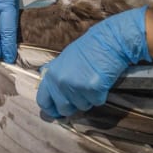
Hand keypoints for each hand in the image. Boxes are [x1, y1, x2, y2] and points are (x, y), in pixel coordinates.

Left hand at [37, 7, 151, 116]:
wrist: (109, 40)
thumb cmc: (89, 48)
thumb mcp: (65, 60)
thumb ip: (57, 78)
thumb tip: (54, 96)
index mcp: (52, 74)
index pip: (43, 100)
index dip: (51, 109)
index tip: (57, 112)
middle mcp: (61, 82)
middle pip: (64, 108)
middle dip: (74, 105)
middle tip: (82, 93)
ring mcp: (76, 86)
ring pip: (82, 106)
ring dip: (89, 98)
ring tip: (93, 80)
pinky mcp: (93, 89)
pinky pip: (97, 102)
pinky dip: (101, 95)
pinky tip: (102, 81)